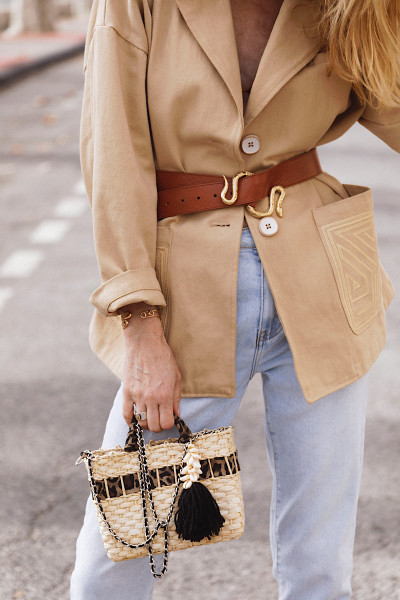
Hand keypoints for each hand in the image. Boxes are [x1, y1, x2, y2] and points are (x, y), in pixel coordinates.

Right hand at [121, 304, 181, 431]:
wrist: (145, 342)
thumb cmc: (163, 357)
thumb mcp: (176, 376)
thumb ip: (176, 397)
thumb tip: (176, 413)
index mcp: (165, 395)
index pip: (166, 423)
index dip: (168, 424)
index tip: (169, 418)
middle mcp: (151, 398)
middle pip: (153, 426)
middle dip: (158, 426)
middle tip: (159, 418)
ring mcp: (137, 396)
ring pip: (141, 421)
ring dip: (146, 422)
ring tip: (149, 415)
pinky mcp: (126, 391)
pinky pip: (126, 414)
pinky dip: (130, 421)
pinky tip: (135, 418)